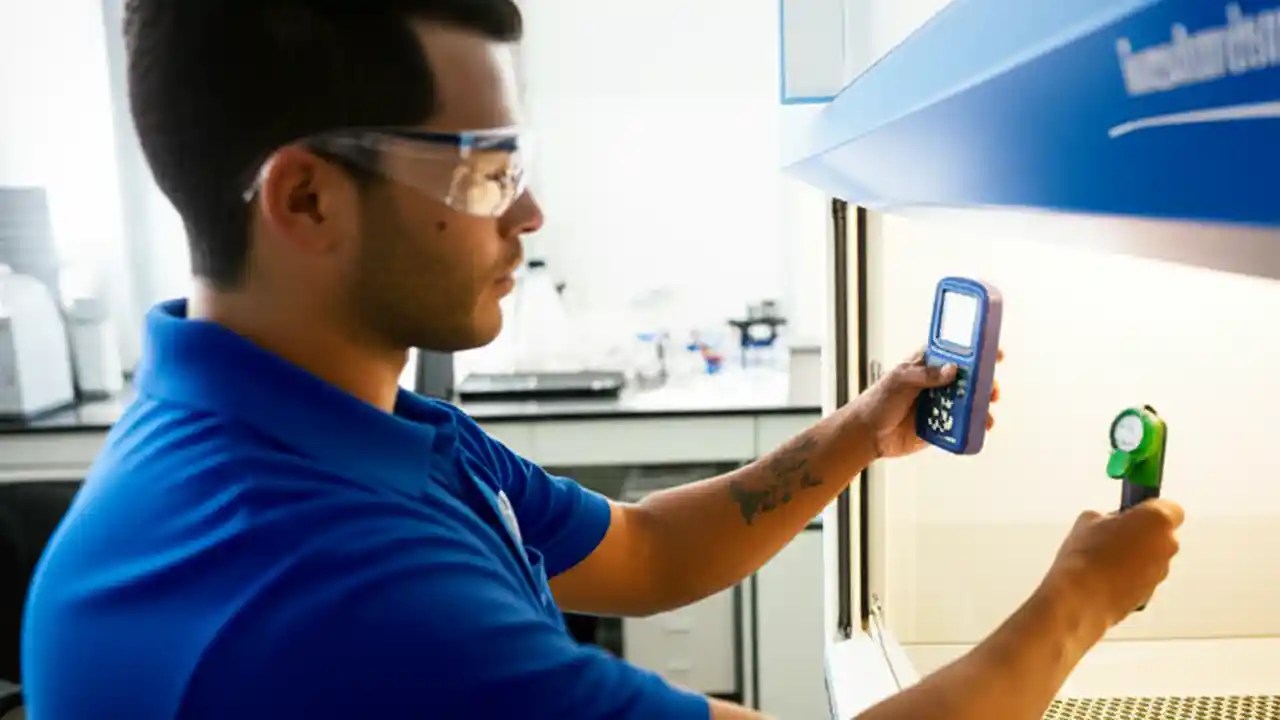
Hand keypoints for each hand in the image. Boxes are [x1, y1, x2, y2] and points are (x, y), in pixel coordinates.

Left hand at [853, 348, 1001, 458]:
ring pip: (969, 403)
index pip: (955, 353)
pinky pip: (962, 426)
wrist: (867, 434)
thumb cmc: (878, 400)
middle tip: (992, 389)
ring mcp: (940, 405)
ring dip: (983, 406)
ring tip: (987, 414)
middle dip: (985, 383)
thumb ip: (926, 374)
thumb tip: (953, 369)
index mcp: (927, 365)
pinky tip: (982, 428)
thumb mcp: (900, 380)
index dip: (976, 351)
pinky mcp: (940, 426)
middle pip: (969, 379)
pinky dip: (974, 426)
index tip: (995, 353)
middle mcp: (937, 383)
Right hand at [1042, 499, 1184, 630]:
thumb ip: (1107, 518)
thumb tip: (1108, 523)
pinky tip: (1103, 577)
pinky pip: (1141, 579)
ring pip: (1151, 558)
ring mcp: (1161, 572)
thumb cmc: (1086, 555)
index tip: (1133, 509)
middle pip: (1161, 534)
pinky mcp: (1150, 595)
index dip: (1149, 508)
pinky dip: (1128, 577)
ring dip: (1134, 557)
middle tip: (1113, 533)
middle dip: (1141, 533)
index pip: (1169, 507)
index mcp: (1157, 520)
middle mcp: (1167, 546)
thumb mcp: (1088, 520)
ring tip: (1103, 559)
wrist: (1081, 597)